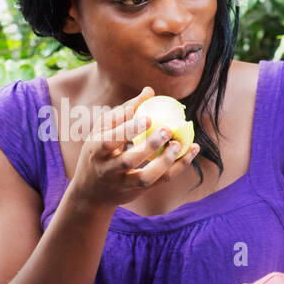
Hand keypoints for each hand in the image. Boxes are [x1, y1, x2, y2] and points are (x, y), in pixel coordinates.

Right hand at [66, 87, 199, 210]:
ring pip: (145, 177)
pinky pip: (160, 181)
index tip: (147, 118)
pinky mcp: (138, 191)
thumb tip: (149, 91)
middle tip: (167, 130)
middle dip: (149, 146)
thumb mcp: (102, 131)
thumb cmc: (98, 151)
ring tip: (178, 145)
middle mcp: (108, 170)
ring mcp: (123, 183)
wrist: (91, 192)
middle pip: (128, 160)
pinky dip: (178, 167)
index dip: (128, 130)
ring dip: (164, 162)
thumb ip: (124, 111)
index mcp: (96, 150)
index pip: (110, 141)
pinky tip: (191, 151)